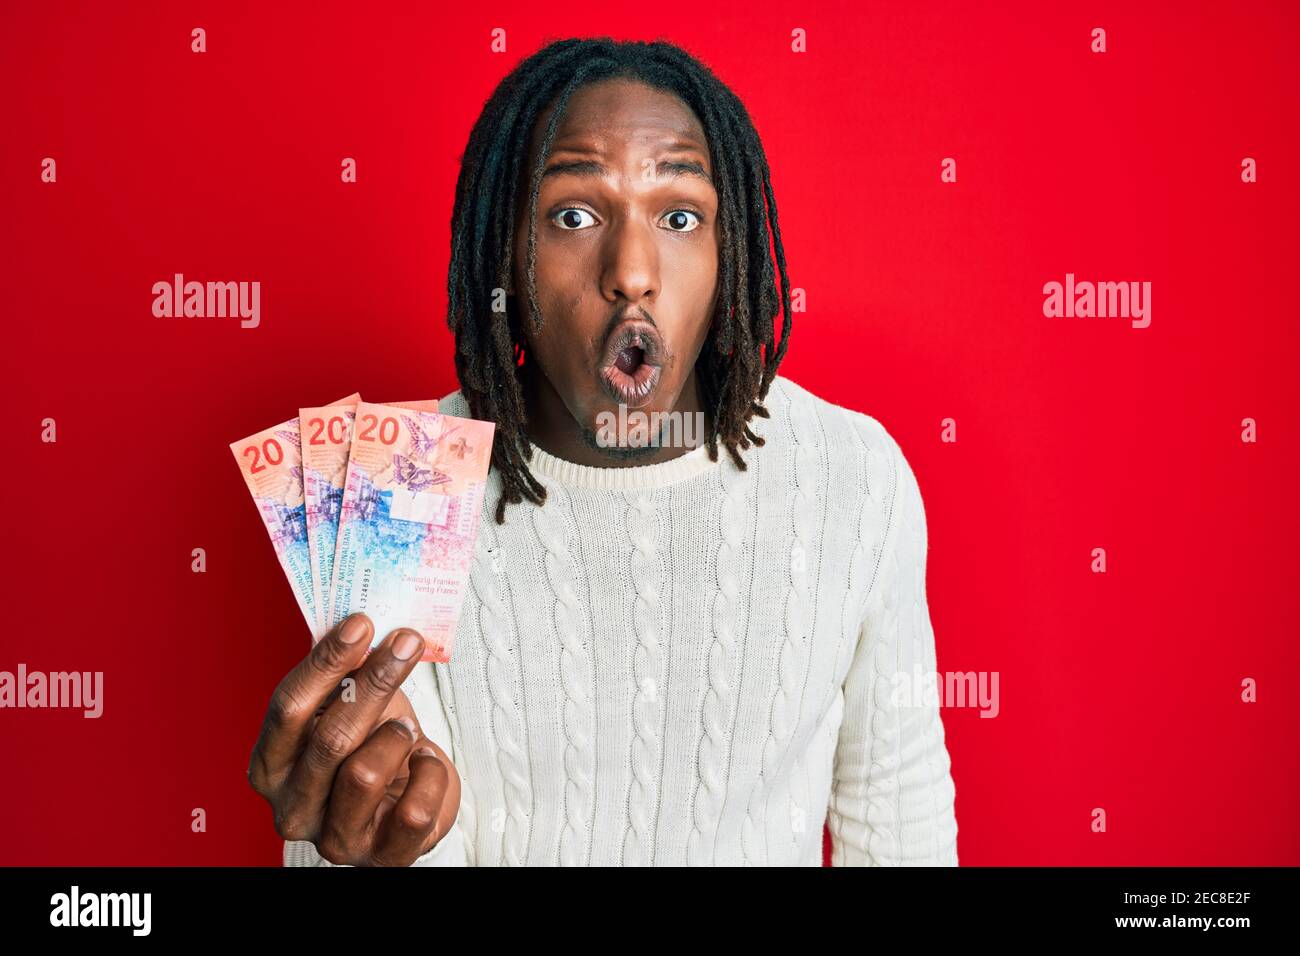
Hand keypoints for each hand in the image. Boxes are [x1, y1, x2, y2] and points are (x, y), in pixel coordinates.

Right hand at [247, 613, 460, 865]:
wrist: (405, 802)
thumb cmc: (369, 748)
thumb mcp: (346, 708)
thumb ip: (342, 673)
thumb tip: (357, 621)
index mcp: (270, 766)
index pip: (288, 709)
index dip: (325, 663)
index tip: (361, 624)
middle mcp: (292, 807)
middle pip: (329, 738)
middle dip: (374, 682)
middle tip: (406, 643)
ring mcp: (335, 838)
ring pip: (365, 774)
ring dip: (397, 736)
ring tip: (406, 727)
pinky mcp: (383, 858)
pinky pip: (414, 809)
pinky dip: (430, 773)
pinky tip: (424, 761)